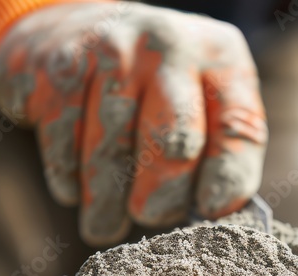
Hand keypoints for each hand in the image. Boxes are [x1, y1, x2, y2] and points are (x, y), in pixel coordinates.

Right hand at [0, 2, 267, 245]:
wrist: (74, 28)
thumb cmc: (154, 88)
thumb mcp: (202, 101)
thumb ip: (220, 151)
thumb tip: (212, 215)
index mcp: (220, 56)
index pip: (238, 130)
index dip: (226, 180)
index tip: (208, 211)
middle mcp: (170, 44)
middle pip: (174, 143)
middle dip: (160, 197)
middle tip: (149, 217)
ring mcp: (112, 50)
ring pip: (110, 155)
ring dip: (105, 204)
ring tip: (104, 226)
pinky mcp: (59, 67)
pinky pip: (64, 146)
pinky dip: (67, 178)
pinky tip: (73, 190)